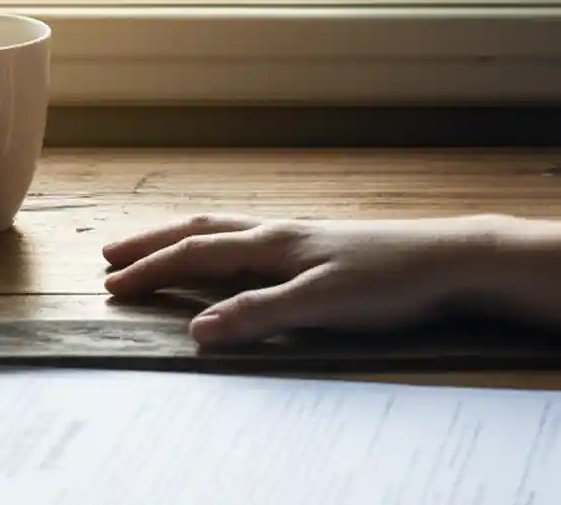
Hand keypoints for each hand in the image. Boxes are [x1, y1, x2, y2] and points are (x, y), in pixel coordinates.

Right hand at [102, 214, 506, 345]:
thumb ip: (257, 314)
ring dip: (183, 238)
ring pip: (225, 230)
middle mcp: (278, 233)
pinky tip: (231, 253)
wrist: (450, 261)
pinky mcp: (319, 248)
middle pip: (201, 231)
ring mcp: (299, 238)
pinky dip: (219, 243)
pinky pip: (250, 239)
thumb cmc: (388, 281)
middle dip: (152, 243)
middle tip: (111, 255)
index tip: (110, 287)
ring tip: (156, 246)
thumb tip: (195, 331)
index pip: (194, 253)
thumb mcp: (320, 305)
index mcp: (271, 244)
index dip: (150, 270)